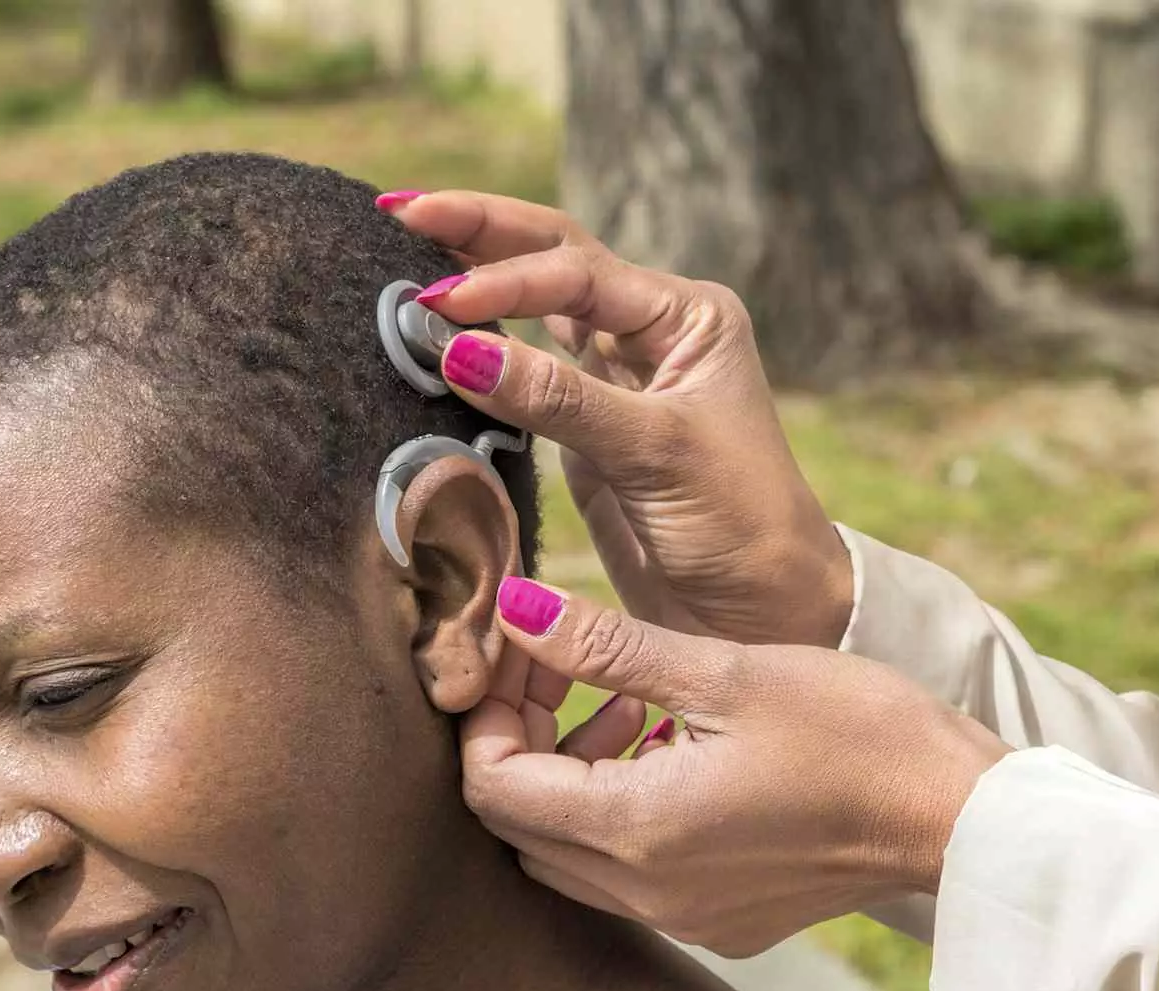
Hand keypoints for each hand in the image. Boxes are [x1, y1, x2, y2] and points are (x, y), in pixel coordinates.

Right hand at [382, 190, 853, 647]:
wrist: (764, 613)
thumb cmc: (739, 525)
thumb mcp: (654, 453)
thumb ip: (558, 400)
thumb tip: (454, 346)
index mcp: (689, 317)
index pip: (579, 271)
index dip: (504, 278)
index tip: (437, 303)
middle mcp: (652, 332)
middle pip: (552, 256)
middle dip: (477, 231)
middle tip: (394, 210)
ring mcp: (615, 378)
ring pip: (533, 307)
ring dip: (472, 279)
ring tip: (397, 247)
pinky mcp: (585, 428)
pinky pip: (522, 372)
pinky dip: (476, 351)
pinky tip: (430, 333)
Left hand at [462, 579, 1010, 956]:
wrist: (960, 819)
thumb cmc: (858, 733)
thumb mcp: (727, 671)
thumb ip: (606, 646)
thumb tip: (514, 610)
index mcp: (638, 830)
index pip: (494, 786)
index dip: (490, 712)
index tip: (530, 651)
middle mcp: (645, 895)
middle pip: (518, 826)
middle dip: (521, 740)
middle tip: (567, 669)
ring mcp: (683, 920)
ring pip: (566, 855)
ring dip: (571, 777)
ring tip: (631, 707)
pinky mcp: (719, 923)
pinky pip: (625, 877)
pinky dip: (620, 813)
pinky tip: (676, 753)